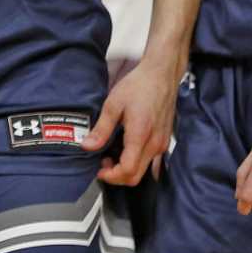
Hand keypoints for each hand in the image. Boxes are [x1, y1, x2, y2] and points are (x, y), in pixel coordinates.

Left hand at [83, 56, 178, 184]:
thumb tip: (87, 146)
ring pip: (144, 170)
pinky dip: (136, 162)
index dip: (111, 176)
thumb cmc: (139, 86)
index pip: (128, 170)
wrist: (161, 75)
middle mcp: (155, 144)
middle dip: (117, 176)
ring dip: (126, 170)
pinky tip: (124, 150)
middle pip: (136, 177)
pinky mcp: (164, 140)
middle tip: (102, 164)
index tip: (98, 171)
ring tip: (111, 155)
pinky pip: (150, 160)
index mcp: (141, 136)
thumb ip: (101, 129)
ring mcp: (162, 143)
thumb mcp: (113, 104)